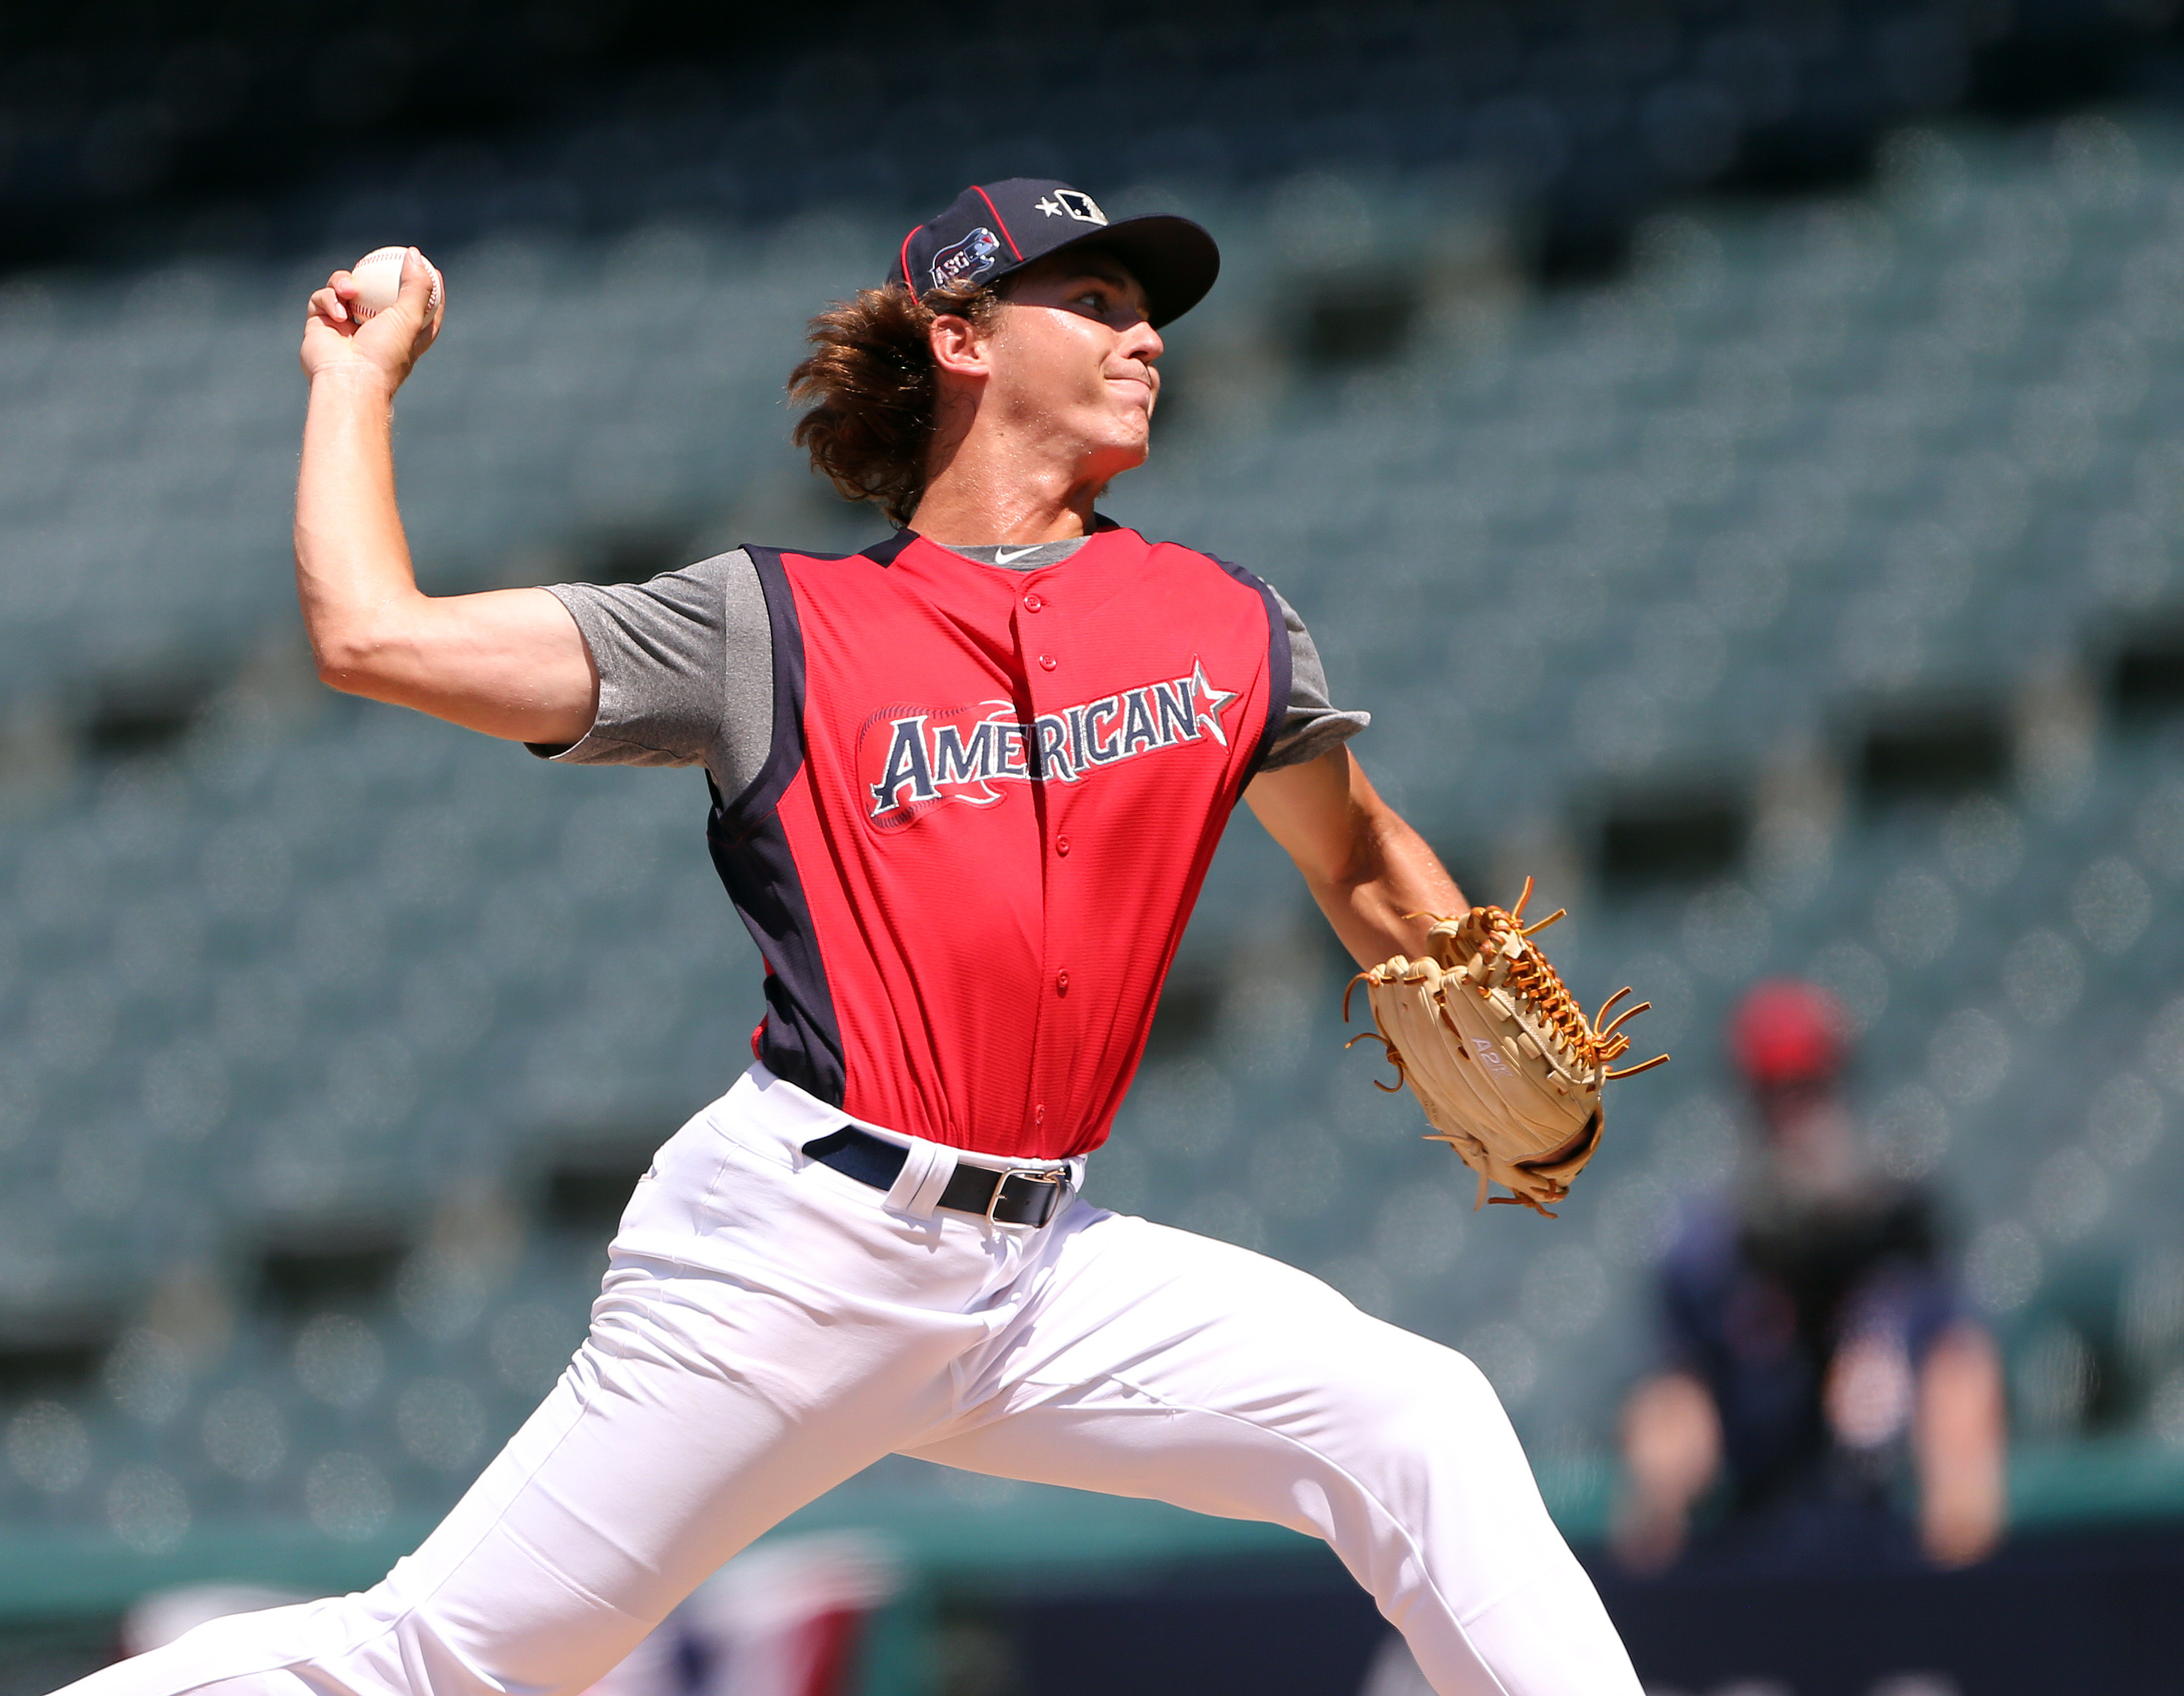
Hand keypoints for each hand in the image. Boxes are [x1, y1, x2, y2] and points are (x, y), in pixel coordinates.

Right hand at [301, 246, 444, 393]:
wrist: (347, 379)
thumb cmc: (384, 355)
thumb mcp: (410, 318)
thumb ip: (417, 286)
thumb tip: (413, 254)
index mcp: (403, 336)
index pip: (418, 308)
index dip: (425, 288)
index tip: (429, 268)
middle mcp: (374, 331)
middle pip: (377, 293)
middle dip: (377, 276)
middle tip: (383, 259)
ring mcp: (345, 326)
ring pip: (344, 288)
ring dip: (344, 282)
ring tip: (348, 291)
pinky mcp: (321, 323)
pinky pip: (322, 298)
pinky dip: (329, 301)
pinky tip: (338, 316)